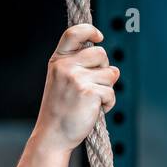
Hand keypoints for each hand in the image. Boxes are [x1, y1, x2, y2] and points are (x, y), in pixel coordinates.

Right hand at [32, 24, 120, 152]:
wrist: (53, 135)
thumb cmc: (60, 111)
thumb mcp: (62, 82)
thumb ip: (81, 68)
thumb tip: (113, 68)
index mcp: (58, 60)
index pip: (74, 33)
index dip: (90, 30)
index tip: (99, 37)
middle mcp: (66, 66)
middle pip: (101, 53)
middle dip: (104, 69)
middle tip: (94, 85)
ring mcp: (77, 78)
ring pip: (110, 73)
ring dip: (107, 89)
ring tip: (92, 102)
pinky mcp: (89, 92)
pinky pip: (111, 92)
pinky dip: (108, 103)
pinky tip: (95, 111)